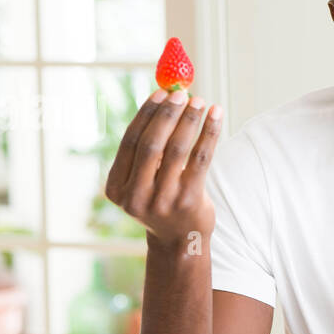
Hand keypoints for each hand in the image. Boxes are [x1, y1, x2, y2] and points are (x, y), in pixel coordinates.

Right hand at [104, 89, 222, 249]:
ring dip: (190, 120)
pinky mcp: (189, 201)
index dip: (145, 115)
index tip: (160, 93)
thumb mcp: (143, 181)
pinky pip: (200, 159)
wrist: (180, 240)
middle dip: (167, 115)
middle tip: (181, 93)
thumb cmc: (161, 200)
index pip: (130, 142)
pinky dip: (209, 133)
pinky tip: (216, 115)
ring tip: (200, 101)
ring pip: (177, 150)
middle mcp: (136, 197)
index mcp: (116, 189)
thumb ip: (146, 150)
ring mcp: (162, 201)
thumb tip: (164, 99)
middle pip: (151, 145)